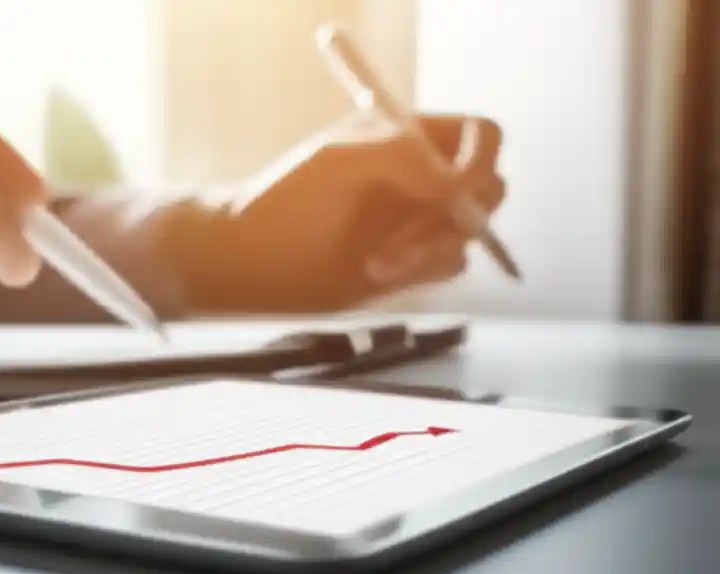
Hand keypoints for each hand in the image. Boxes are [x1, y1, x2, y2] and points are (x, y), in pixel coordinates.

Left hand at [171, 112, 505, 311]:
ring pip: (469, 232)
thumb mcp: (341, 161)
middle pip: (488, 187)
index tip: (455, 189)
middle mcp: (422, 177)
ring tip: (378, 260)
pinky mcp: (412, 264)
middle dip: (457, 214)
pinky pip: (450, 265)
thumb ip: (404, 157)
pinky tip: (375, 272)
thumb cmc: (284, 202)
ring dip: (431, 248)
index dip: (479, 160)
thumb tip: (458, 182)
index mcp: (408, 136)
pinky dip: (422, 270)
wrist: (249, 262)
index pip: (479, 136)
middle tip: (409, 233)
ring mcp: (419, 222)